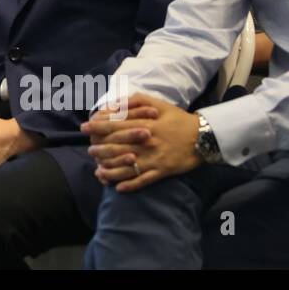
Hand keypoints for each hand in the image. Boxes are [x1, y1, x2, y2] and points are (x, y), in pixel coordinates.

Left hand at [81, 93, 200, 192]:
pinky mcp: (162, 172)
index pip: (115, 126)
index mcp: (145, 125)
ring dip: (110, 170)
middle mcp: (147, 143)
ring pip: (127, 167)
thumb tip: (114, 105)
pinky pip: (143, 181)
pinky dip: (130, 185)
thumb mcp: (158, 104)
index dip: (97, 126)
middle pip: (117, 148)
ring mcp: (154, 159)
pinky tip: (118, 188)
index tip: (84, 127)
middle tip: (89, 150)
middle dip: (100, 149)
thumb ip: (135, 102)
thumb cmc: (178, 119)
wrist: (204, 137)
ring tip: (98, 171)